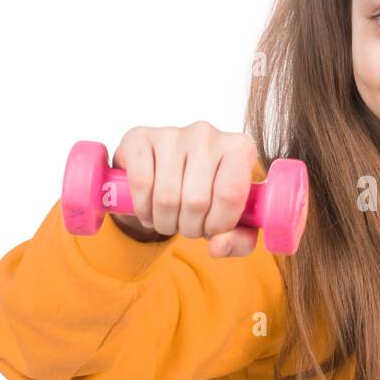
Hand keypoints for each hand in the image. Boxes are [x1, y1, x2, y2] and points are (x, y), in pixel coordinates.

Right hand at [108, 121, 262, 256]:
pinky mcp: (139, 137)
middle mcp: (207, 134)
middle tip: (188, 226)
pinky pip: (141, 184)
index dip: (218, 223)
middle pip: (197, 200)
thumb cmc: (206, 196)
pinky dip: (143, 208)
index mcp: (239, 148)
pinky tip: (149, 210)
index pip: (231, 194)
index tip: (212, 228)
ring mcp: (172, 133)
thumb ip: (239, 240)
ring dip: (166, 222)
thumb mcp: (232, 221)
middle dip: (191, 227)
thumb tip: (218, 246)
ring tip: (169, 220)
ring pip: (167, 197)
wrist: (165, 174)